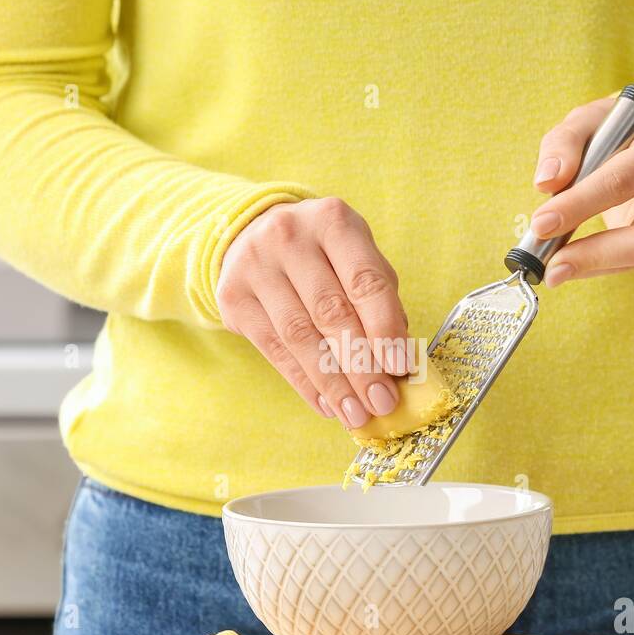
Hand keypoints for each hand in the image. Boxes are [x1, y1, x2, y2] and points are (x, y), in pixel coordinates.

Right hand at [216, 197, 409, 428]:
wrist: (250, 234)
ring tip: (356, 413)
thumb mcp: (355, 255)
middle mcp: (289, 237)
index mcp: (332, 221)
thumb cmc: (321, 252)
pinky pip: (274, 349)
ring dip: (332, 383)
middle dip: (361, 365)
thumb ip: (380, 299)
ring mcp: (255, 266)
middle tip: (382, 402)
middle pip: (331, 312)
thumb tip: (400, 360)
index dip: (384, 328)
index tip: (400, 367)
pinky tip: (327, 404)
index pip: (364, 281)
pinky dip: (304, 383)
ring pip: (299, 336)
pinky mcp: (233, 297)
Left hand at [530, 100, 633, 284]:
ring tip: (556, 270)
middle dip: (595, 254)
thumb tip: (546, 182)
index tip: (540, 224)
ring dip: (596, 266)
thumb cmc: (621, 130)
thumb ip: (565, 143)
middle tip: (551, 266)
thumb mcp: (590, 120)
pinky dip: (603, 265)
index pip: (622, 181)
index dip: (578, 205)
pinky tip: (576, 263)